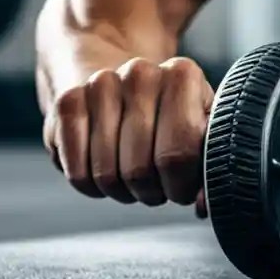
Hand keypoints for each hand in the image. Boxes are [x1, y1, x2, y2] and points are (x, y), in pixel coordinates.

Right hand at [43, 57, 213, 208]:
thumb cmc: (172, 115)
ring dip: (121, 191)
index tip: (181, 188)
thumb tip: (204, 206)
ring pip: (105, 174)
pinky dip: (91, 186)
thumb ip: (211, 168)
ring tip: (133, 176)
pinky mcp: (68, 101)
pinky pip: (76, 172)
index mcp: (182, 75)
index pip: (179, 154)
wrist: (123, 83)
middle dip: (150, 192)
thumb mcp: (203, 131)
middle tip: (157, 185)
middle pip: (139, 169)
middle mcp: (141, 73)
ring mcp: (100, 84)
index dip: (180, 186)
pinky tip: (105, 170)